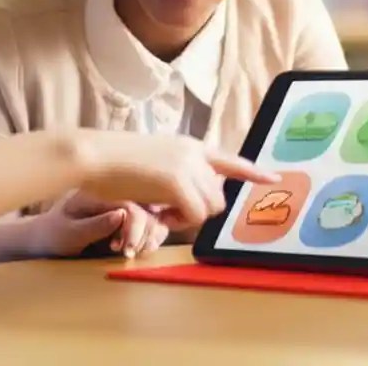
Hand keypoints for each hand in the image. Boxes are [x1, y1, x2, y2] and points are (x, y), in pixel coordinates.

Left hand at [27, 191, 167, 257]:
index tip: (125, 250)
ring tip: (134, 253)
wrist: (45, 238)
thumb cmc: (54, 235)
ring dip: (152, 236)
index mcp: (100, 191)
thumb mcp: (68, 233)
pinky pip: (153, 223)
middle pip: (149, 207)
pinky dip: (153, 237)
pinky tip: (140, 250)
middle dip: (145, 234)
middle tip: (129, 254)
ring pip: (155, 215)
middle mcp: (116, 194)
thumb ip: (94, 225)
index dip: (134, 228)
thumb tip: (122, 215)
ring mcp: (124, 205)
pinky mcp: (129, 218)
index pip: (130, 203)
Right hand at [75, 132, 276, 230]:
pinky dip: (178, 222)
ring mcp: (188, 167)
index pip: (229, 160)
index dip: (252, 172)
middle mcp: (194, 154)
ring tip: (161, 210)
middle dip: (198, 210)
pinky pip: (194, 215)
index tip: (273, 178)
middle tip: (168, 210)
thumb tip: (190, 199)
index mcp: (189, 146)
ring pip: (209, 208)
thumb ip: (176, 174)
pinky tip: (159, 213)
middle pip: (218, 197)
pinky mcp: (178, 183)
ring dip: (188, 218)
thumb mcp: (154, 162)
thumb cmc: (113, 163)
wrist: (95, 155)